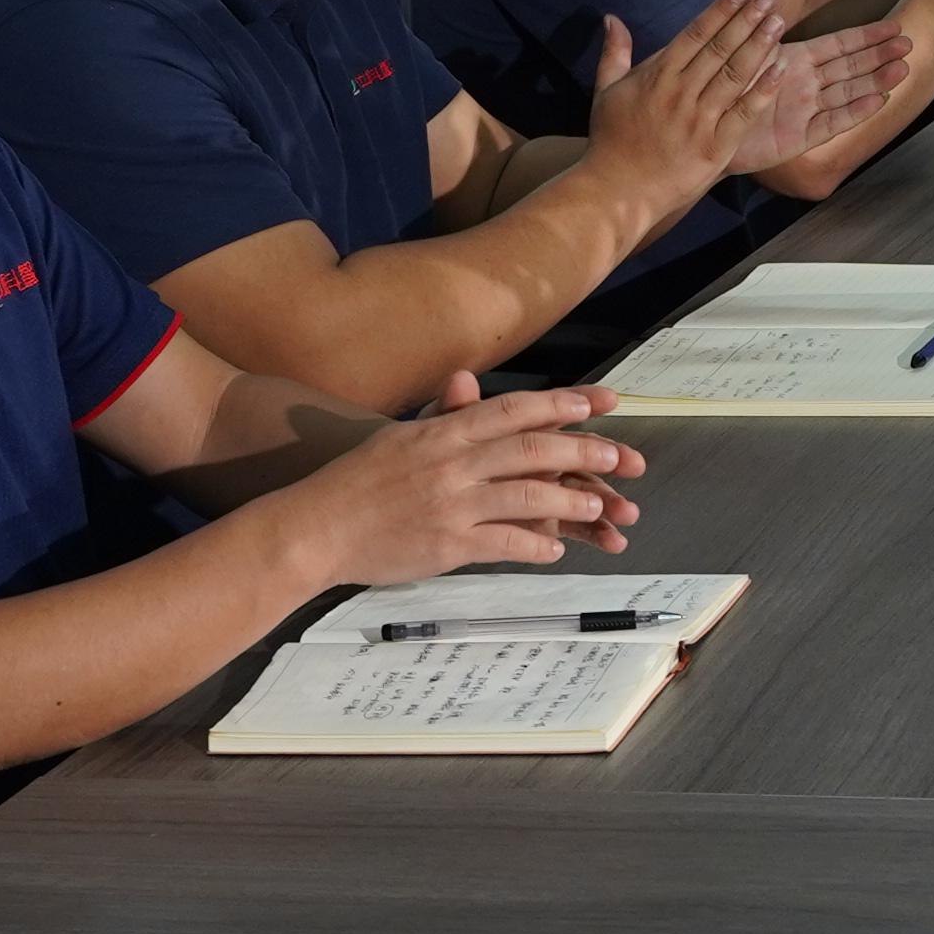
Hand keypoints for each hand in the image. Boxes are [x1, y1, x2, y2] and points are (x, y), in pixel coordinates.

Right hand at [301, 376, 642, 578]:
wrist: (313, 528)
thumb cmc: (354, 484)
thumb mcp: (399, 439)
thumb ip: (441, 417)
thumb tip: (465, 383)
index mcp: (442, 433)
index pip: (514, 410)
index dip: (562, 404)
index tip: (601, 402)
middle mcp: (452, 463)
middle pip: (532, 449)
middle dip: (583, 451)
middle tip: (619, 457)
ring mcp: (452, 504)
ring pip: (528, 496)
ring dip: (571, 501)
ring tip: (601, 505)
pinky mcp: (448, 544)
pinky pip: (505, 543)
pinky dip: (536, 545)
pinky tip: (556, 549)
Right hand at [578, 0, 798, 197]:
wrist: (617, 190)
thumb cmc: (611, 141)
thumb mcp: (606, 92)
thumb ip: (615, 53)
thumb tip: (612, 17)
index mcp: (657, 76)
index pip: (695, 35)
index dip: (720, 11)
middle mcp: (680, 93)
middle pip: (719, 50)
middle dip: (746, 21)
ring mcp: (699, 120)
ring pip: (734, 75)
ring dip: (759, 46)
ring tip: (778, 22)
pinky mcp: (715, 147)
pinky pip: (743, 113)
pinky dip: (762, 90)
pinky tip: (780, 70)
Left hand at [719, 20, 913, 170]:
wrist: (700, 128)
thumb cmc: (720, 86)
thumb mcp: (741, 45)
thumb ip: (757, 13)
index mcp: (796, 60)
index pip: (840, 45)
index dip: (867, 36)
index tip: (896, 27)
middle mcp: (807, 84)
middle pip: (852, 67)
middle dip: (880, 56)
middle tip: (909, 45)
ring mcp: (806, 111)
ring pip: (848, 93)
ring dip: (876, 81)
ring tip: (902, 69)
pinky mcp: (799, 137)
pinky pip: (831, 123)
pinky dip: (855, 112)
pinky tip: (878, 100)